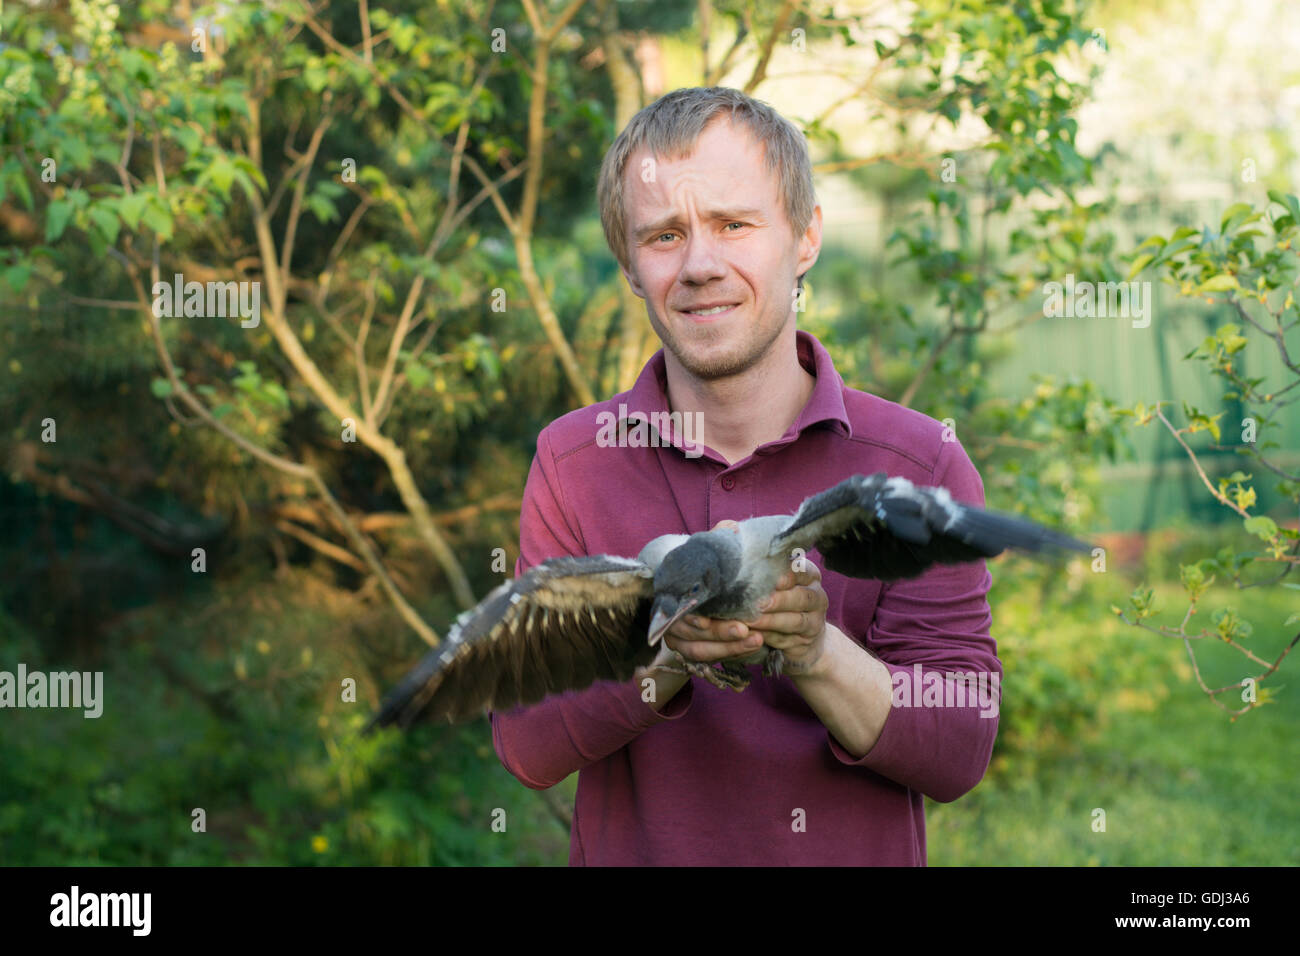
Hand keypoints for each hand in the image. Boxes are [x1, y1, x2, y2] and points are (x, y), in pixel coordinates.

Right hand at [661, 520, 764, 664]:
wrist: (701, 582)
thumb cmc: (708, 565)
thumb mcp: (713, 550)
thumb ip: (720, 538)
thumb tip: (731, 528)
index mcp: (671, 592)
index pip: (676, 610)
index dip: (691, 617)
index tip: (708, 620)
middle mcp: (669, 618)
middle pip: (690, 633)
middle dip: (719, 633)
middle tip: (746, 629)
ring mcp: (678, 637)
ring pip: (699, 650)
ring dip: (728, 648)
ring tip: (757, 640)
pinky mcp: (692, 648)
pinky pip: (708, 659)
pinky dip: (729, 654)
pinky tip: (752, 648)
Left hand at [742, 557, 829, 675]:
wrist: (803, 635)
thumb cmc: (780, 597)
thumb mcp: (777, 580)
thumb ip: (762, 565)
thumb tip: (736, 540)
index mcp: (810, 576)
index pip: (802, 571)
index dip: (788, 575)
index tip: (773, 580)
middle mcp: (817, 597)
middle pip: (802, 597)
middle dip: (779, 600)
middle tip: (758, 603)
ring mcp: (815, 621)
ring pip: (796, 621)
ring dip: (772, 621)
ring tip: (751, 620)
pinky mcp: (806, 642)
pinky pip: (788, 640)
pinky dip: (771, 638)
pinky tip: (754, 635)